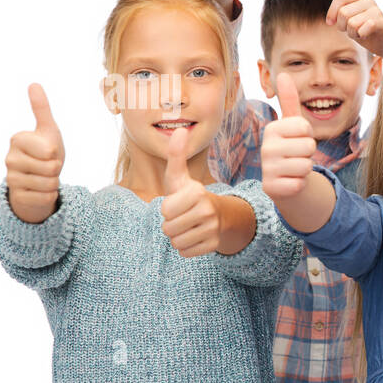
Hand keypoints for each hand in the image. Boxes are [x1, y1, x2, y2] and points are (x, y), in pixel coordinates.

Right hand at [5, 84, 64, 223]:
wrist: (39, 178)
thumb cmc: (45, 151)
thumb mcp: (48, 129)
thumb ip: (41, 108)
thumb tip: (34, 83)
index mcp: (17, 139)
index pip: (49, 150)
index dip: (56, 152)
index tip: (47, 151)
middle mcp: (10, 159)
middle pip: (51, 168)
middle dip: (56, 168)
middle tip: (47, 165)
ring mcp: (11, 179)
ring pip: (49, 183)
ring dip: (54, 182)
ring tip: (45, 176)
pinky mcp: (18, 197)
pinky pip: (46, 197)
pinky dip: (50, 195)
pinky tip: (40, 189)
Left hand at [159, 128, 222, 256]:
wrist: (217, 215)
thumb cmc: (189, 194)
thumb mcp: (179, 176)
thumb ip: (176, 155)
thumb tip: (179, 130)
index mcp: (197, 192)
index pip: (165, 211)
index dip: (167, 208)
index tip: (177, 203)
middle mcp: (208, 210)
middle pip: (169, 228)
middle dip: (170, 224)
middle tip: (182, 216)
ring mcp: (213, 229)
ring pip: (176, 242)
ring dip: (177, 237)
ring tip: (187, 226)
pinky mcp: (214, 245)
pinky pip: (186, 252)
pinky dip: (186, 248)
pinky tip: (194, 236)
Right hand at [261, 73, 317, 200]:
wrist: (284, 180)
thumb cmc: (291, 148)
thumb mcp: (291, 124)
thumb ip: (289, 100)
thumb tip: (284, 73)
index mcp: (272, 129)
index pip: (305, 127)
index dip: (308, 135)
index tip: (298, 139)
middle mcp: (266, 147)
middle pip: (309, 146)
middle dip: (309, 154)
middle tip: (297, 156)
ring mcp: (267, 168)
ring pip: (306, 166)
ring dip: (305, 169)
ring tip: (294, 168)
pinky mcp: (271, 188)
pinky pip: (299, 184)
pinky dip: (299, 184)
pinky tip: (290, 181)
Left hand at [326, 0, 382, 59]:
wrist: (381, 42)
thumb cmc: (362, 25)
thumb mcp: (349, 6)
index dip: (332, 13)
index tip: (330, 22)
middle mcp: (369, 0)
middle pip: (343, 13)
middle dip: (343, 26)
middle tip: (351, 29)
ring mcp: (377, 11)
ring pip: (351, 23)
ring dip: (352, 33)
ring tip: (359, 32)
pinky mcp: (381, 23)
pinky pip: (363, 28)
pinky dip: (361, 35)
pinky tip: (366, 35)